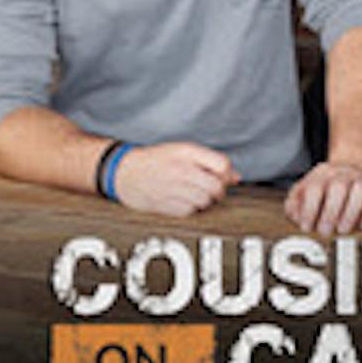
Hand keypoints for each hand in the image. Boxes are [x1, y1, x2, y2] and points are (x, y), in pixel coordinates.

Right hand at [113, 142, 240, 217]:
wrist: (124, 172)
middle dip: (218, 191)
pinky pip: (190, 211)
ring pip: (205, 201)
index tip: (220, 176)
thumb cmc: (157, 160)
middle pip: (216, 186)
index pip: (222, 164)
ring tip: (194, 194)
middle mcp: (180, 169)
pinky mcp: (165, 204)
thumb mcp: (182, 151)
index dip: (226, 173)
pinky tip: (183, 200)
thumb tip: (237, 177)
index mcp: (186, 151)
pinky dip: (191, 209)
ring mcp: (172, 187)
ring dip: (205, 201)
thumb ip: (210, 162)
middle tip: (210, 189)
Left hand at [284, 162, 361, 235]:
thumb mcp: (305, 190)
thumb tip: (294, 216)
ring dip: (350, 213)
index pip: (314, 187)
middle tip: (324, 231)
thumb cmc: (325, 187)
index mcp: (322, 175)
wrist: (354, 166)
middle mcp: (343, 175)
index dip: (308, 209)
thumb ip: (294, 203)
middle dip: (329, 213)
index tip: (306, 226)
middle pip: (337, 187)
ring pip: (360, 190)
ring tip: (342, 229)